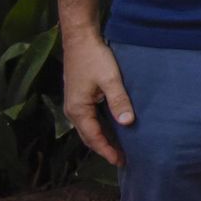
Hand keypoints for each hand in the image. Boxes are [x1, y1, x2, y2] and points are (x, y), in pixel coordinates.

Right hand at [61, 32, 132, 165]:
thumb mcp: (110, 79)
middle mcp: (73, 110)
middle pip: (89, 136)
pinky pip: (89, 119)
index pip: (93, 138)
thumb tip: (127, 123)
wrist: (80, 39)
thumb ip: (119, 101)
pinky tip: (112, 127)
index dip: (107, 150)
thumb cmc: (95, 58)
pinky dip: (100, 127)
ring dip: (102, 138)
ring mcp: (74, 104)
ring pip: (88, 128)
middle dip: (104, 148)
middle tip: (122, 159)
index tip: (120, 161)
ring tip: (118, 147)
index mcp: (78, 110)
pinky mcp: (79, 97)